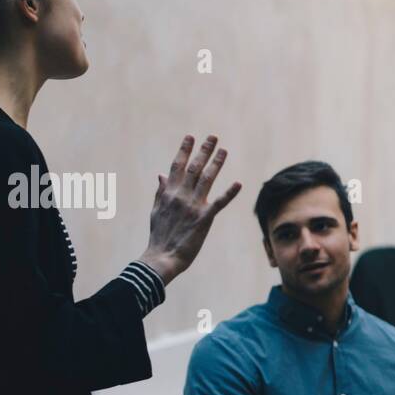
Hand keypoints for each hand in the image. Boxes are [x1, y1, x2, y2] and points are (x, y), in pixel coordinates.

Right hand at [138, 135, 241, 284]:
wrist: (162, 257)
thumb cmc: (159, 236)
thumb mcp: (156, 211)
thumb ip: (160, 192)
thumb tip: (161, 175)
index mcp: (168, 193)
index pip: (177, 166)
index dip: (184, 150)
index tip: (191, 137)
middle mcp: (180, 196)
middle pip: (194, 168)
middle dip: (204, 151)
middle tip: (213, 137)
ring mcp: (192, 206)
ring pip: (206, 180)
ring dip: (216, 164)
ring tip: (224, 150)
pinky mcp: (204, 219)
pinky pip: (218, 203)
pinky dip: (229, 193)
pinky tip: (238, 183)